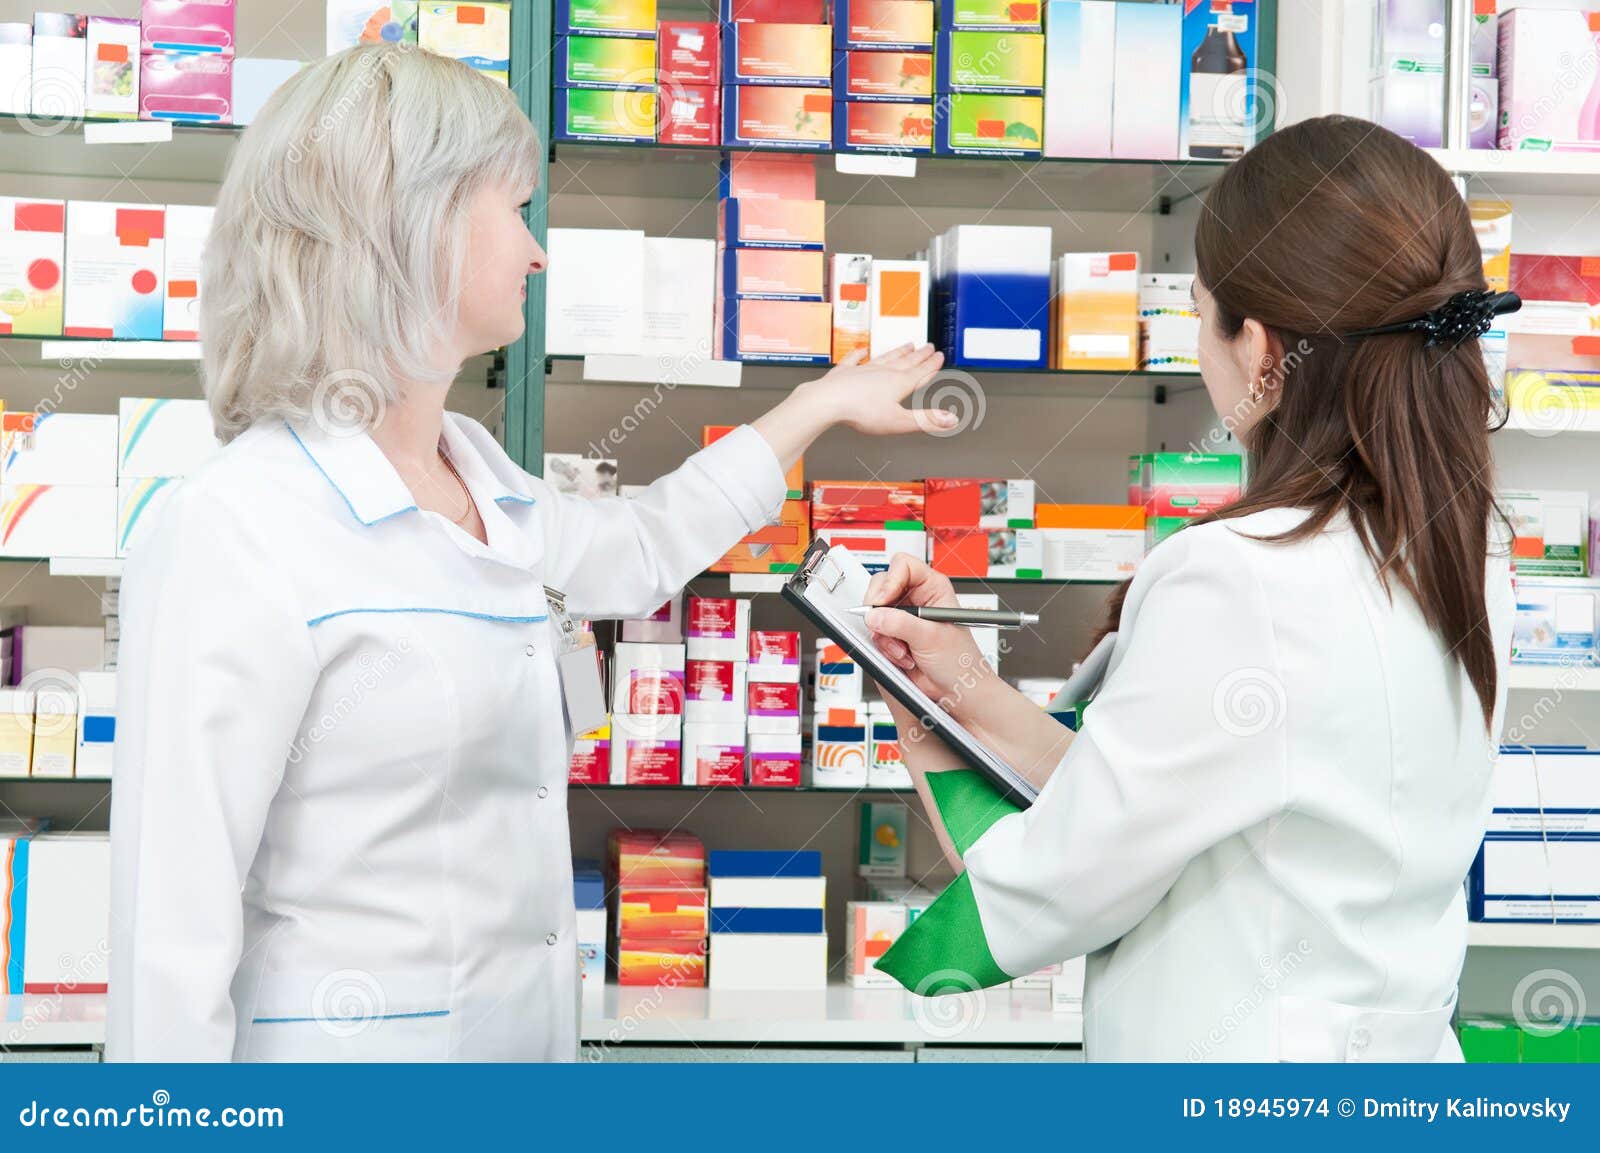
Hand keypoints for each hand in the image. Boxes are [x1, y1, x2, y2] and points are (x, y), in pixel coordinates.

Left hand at [796, 344, 956, 435]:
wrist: (828, 401)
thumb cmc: (861, 412)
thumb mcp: (899, 421)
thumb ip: (926, 420)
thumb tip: (951, 419)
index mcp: (898, 383)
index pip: (920, 373)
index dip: (931, 365)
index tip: (939, 356)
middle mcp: (883, 373)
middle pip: (905, 362)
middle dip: (919, 355)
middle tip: (928, 347)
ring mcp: (863, 371)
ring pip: (884, 358)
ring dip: (897, 352)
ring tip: (907, 346)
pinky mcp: (844, 373)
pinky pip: (854, 360)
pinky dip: (859, 354)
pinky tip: (862, 350)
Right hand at [862, 553, 992, 712]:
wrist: (956, 690)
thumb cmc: (960, 662)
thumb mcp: (931, 637)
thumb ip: (900, 623)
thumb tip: (875, 615)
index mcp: (933, 587)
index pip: (903, 566)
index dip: (890, 581)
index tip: (884, 601)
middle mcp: (916, 598)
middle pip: (882, 586)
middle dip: (881, 610)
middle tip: (885, 626)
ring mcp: (903, 616)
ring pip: (874, 612)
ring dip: (884, 635)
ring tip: (903, 649)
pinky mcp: (893, 634)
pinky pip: (875, 633)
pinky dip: (883, 646)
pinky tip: (901, 656)